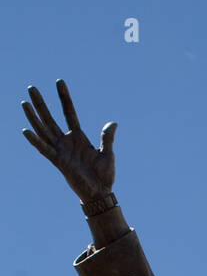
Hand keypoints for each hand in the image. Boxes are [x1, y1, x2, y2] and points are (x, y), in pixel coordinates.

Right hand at [22, 79, 116, 202]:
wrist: (100, 193)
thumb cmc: (104, 176)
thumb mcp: (108, 154)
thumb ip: (107, 138)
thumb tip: (113, 123)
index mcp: (78, 137)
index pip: (69, 112)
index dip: (64, 98)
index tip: (59, 82)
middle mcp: (66, 142)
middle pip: (50, 118)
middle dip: (41, 104)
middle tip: (32, 88)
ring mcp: (61, 151)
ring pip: (43, 130)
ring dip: (34, 117)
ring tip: (25, 103)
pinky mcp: (58, 162)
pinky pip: (44, 149)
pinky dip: (35, 141)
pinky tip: (26, 130)